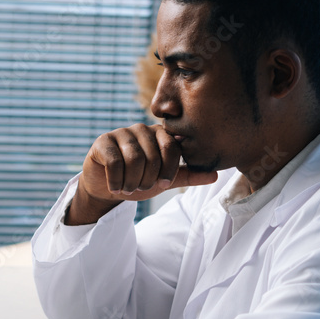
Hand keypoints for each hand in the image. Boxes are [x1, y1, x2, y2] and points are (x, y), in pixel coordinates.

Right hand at [67, 123, 216, 224]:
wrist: (106, 186)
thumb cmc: (139, 179)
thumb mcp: (165, 179)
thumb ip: (188, 175)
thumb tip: (216, 174)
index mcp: (161, 135)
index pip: (173, 148)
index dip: (169, 171)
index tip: (163, 185)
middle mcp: (142, 129)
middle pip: (152, 156)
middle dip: (148, 179)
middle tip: (141, 188)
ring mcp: (121, 133)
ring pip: (134, 158)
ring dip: (132, 181)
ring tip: (128, 188)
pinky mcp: (103, 141)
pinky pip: (115, 161)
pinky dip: (116, 179)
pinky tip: (115, 186)